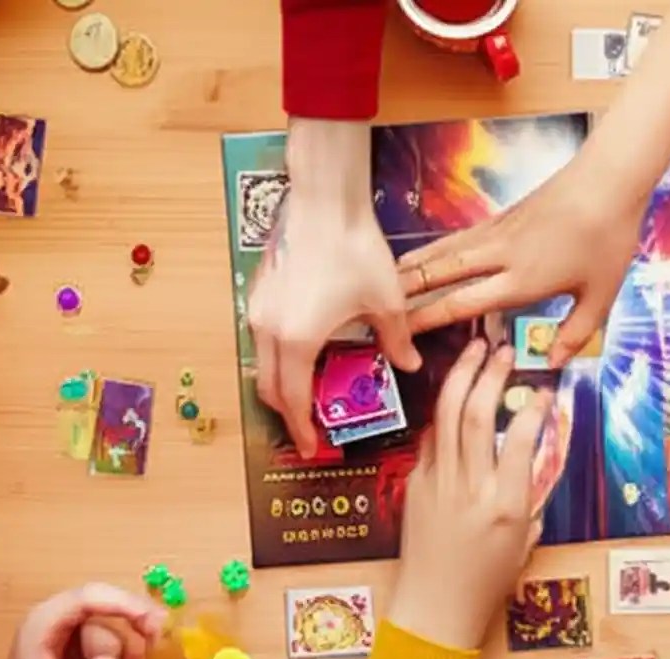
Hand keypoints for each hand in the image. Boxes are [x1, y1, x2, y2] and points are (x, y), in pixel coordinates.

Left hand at [0, 584, 165, 658]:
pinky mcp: (82, 640)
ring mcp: (71, 628)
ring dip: (125, 656)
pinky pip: (114, 639)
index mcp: (42, 623)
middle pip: (107, 605)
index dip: (121, 603)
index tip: (149, 619)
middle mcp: (57, 617)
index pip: (86, 598)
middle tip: (156, 639)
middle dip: (133, 625)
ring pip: (114, 628)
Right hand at [248, 194, 421, 458]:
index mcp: (298, 340)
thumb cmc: (353, 247)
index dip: (303, 428)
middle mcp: (269, 328)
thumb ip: (397, 339)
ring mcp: (260, 308)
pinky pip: (263, 336)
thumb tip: (409, 363)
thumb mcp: (386, 301)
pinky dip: (279, 354)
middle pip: (271, 387)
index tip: (311, 447)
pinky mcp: (260, 290)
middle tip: (310, 426)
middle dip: (289, 412)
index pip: (295, 400)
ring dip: (283, 382)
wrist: (324, 200)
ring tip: (311, 389)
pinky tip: (306, 348)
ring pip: (264, 361)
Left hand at [388, 339, 552, 648]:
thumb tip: (536, 452)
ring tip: (476, 350)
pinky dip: (444, 410)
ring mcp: (438, 483)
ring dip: (462, 376)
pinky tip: (456, 393)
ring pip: (446, 415)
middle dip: (491, 373)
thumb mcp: (526, 539)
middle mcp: (470, 488)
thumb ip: (532, 494)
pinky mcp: (416, 483)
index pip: (522, 439)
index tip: (544, 389)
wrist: (434, 607)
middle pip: (476, 414)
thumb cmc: (487, 579)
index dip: (534, 406)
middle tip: (504, 350)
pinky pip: (431, 436)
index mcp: (505, 504)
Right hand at [397, 170, 642, 367]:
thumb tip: (552, 364)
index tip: (401, 335)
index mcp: (521, 281)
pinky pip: (457, 238)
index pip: (460, 304)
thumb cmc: (607, 239)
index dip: (426, 321)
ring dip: (412, 268)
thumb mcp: (599, 296)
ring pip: (443, 252)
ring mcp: (497, 233)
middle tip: (375, 309)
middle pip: (440, 275)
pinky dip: (433, 249)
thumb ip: (574, 333)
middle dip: (405, 294)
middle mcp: (500, 257)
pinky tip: (423, 255)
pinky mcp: (501, 217)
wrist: (608, 181)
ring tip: (384, 282)